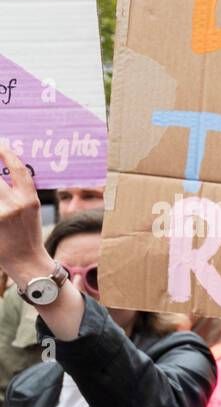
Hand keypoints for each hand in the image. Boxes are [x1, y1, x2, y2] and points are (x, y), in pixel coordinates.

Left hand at [0, 145, 54, 280]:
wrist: (26, 261)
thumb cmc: (27, 233)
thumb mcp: (31, 209)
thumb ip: (19, 190)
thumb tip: (4, 170)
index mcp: (30, 200)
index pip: (18, 169)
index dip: (7, 152)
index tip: (1, 145)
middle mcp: (14, 205)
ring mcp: (0, 214)